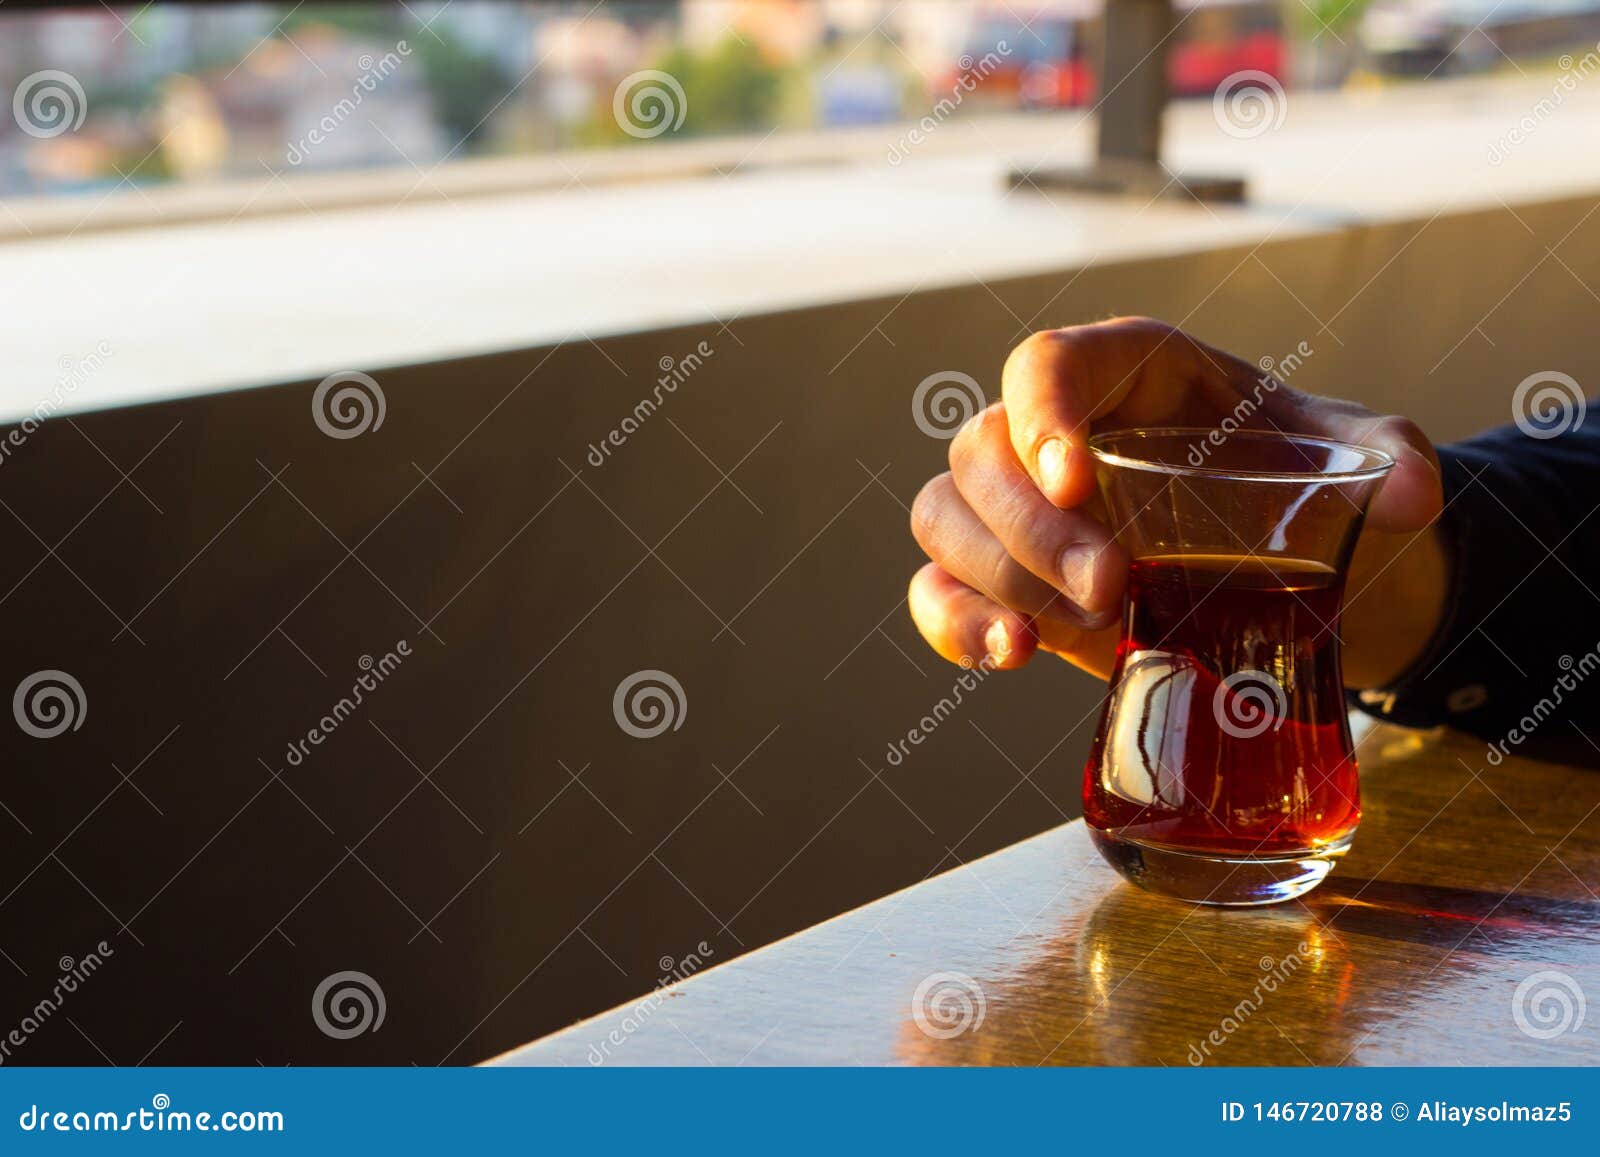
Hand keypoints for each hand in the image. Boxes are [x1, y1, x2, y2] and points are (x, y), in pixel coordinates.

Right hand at [908, 317, 1447, 688]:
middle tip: (1112, 587)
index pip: (1047, 362)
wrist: (1287, 561)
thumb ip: (1389, 460)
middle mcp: (1054, 432)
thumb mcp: (1358, 458)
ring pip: (945, 515)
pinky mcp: (1005, 581)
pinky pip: (935, 589)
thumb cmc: (1305, 481)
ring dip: (993, 575)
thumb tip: (1408, 495)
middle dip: (1032, 526)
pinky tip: (1008, 654)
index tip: (1075, 478)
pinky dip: (952, 622)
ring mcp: (1017, 510)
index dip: (1042, 410)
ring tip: (1068, 631)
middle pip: (983, 450)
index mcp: (1128, 374)